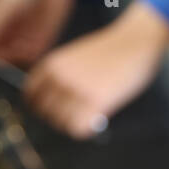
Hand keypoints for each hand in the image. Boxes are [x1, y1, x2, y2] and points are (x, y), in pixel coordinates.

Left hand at [23, 0, 168, 138]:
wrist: (137, 39)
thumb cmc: (112, 48)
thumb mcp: (75, 55)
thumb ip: (61, 76)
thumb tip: (54, 106)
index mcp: (52, 64)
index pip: (31, 96)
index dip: (44, 106)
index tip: (56, 110)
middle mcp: (59, 78)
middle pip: (47, 113)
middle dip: (62, 117)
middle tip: (80, 114)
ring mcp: (76, 90)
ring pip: (62, 124)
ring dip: (76, 123)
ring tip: (91, 115)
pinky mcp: (96, 101)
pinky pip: (79, 129)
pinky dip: (87, 129)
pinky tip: (98, 120)